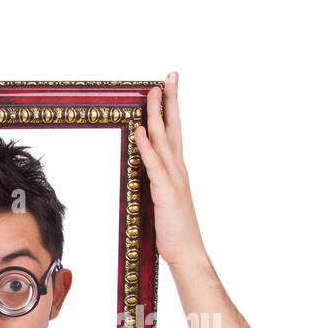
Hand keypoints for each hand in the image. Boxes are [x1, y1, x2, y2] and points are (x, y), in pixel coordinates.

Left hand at [133, 72, 207, 267]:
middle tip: (168, 75)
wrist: (187, 251)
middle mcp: (178, 169)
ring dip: (157, 115)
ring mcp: (173, 179)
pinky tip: (140, 131)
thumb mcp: (162, 200)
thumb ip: (153, 182)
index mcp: (177, 170)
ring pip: (164, 140)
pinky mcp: (166, 192)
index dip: (172, 108)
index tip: (168, 86)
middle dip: (170, 100)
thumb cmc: (173, 229)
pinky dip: (146, 147)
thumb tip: (140, 169)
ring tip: (152, 93)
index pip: (174, 132)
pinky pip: (154, 165)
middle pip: (173, 127)